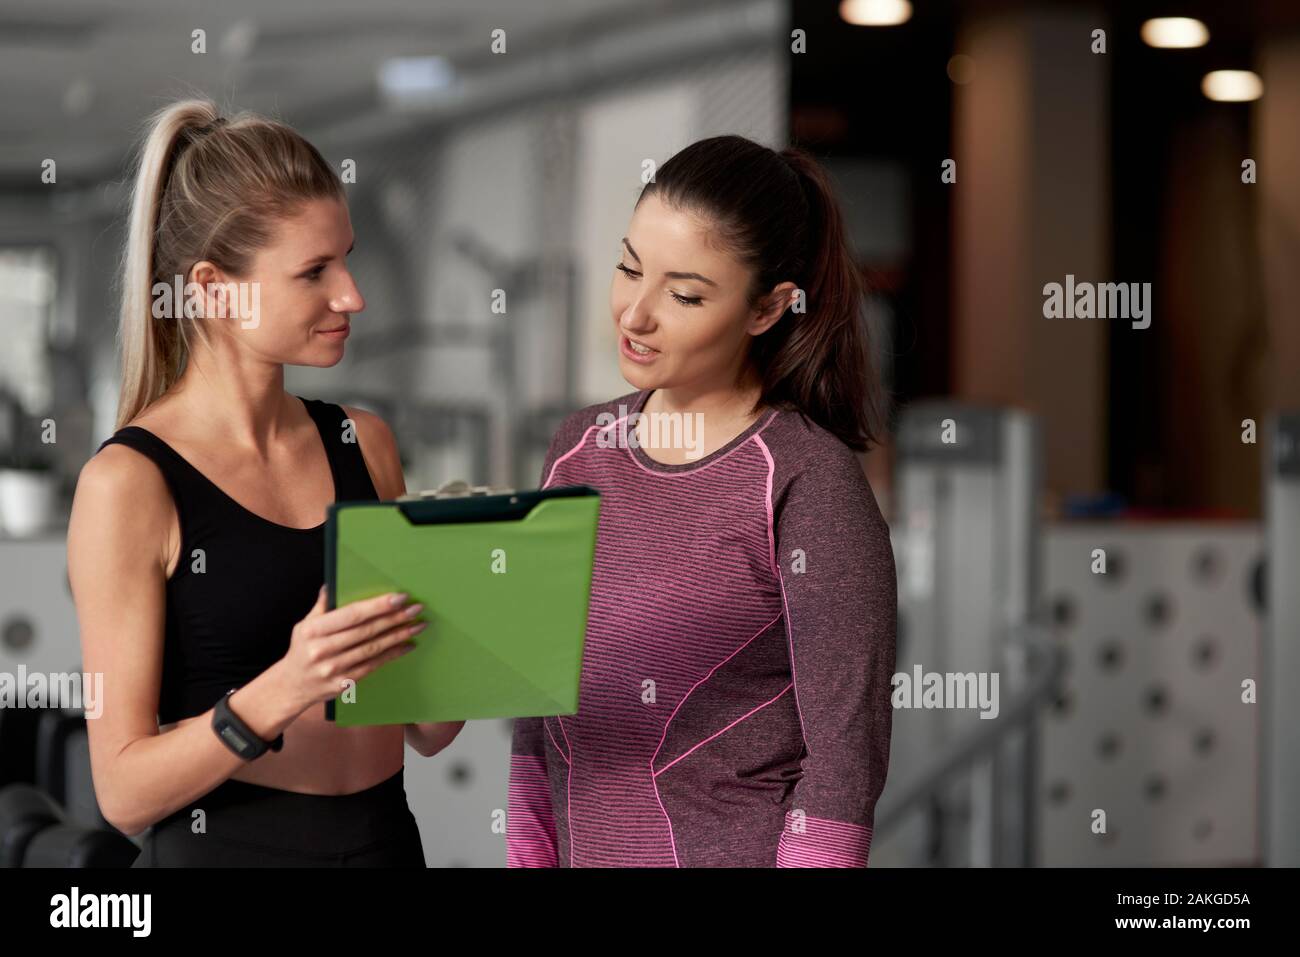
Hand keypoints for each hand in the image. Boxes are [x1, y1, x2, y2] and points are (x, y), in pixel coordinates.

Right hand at [280, 588, 425, 712]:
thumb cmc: (302, 650)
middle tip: (417, 608)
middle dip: (395, 618)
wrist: (292, 685)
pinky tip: (407, 645)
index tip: (400, 597)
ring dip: (399, 635)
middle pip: (366, 631)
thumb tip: (334, 584)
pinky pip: (373, 665)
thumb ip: (322, 606)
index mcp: (313, 630)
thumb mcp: (304, 625)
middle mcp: (323, 649)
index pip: (352, 614)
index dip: (378, 606)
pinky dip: (392, 654)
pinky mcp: (344, 683)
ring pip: (373, 648)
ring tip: (418, 625)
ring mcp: (334, 668)